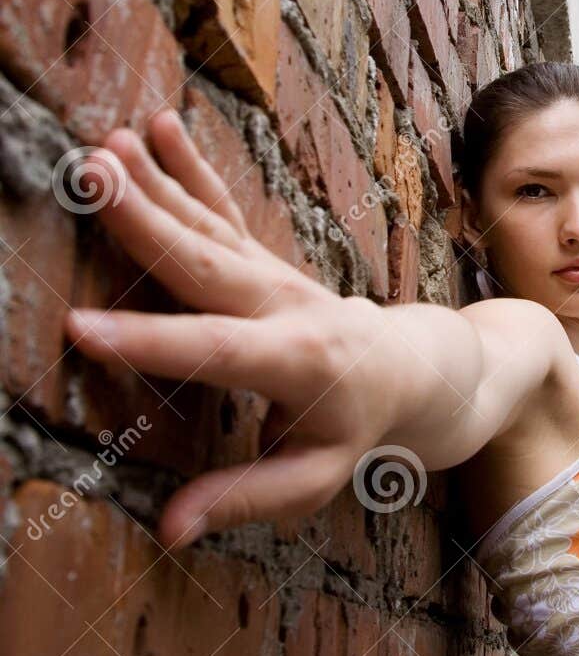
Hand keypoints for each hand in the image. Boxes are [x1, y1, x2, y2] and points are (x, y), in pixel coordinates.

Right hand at [63, 108, 379, 550]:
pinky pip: (220, 210)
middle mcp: (285, 305)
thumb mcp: (317, 477)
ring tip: (104, 144)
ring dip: (154, 182)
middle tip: (92, 179)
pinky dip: (187, 167)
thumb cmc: (360, 428)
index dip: (148, 342)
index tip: (83, 328)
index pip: (214, 350)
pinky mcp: (263, 258)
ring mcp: (274, 273)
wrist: (419, 368)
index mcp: (297, 363)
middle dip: (144, 221)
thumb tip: (171, 529)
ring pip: (208, 225)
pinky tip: (156, 126)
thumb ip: (246, 498)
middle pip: (206, 262)